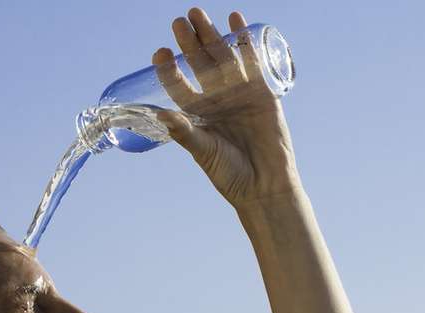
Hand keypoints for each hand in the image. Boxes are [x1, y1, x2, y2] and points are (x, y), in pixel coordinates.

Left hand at [152, 7, 303, 207]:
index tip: (160, 54)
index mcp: (196, 114)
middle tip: (179, 22)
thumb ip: (184, 131)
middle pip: (199, 64)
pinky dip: (244, 40)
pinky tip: (235, 19)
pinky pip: (251, 60)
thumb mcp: (203, 151)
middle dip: (189, 42)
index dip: (168, 69)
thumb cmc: (229, 173)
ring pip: (222, 57)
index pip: (178, 85)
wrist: (264, 184)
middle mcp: (214, 99)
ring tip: (197, 14)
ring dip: (211, 34)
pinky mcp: (261, 90)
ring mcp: (238, 92)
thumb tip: (159, 114)